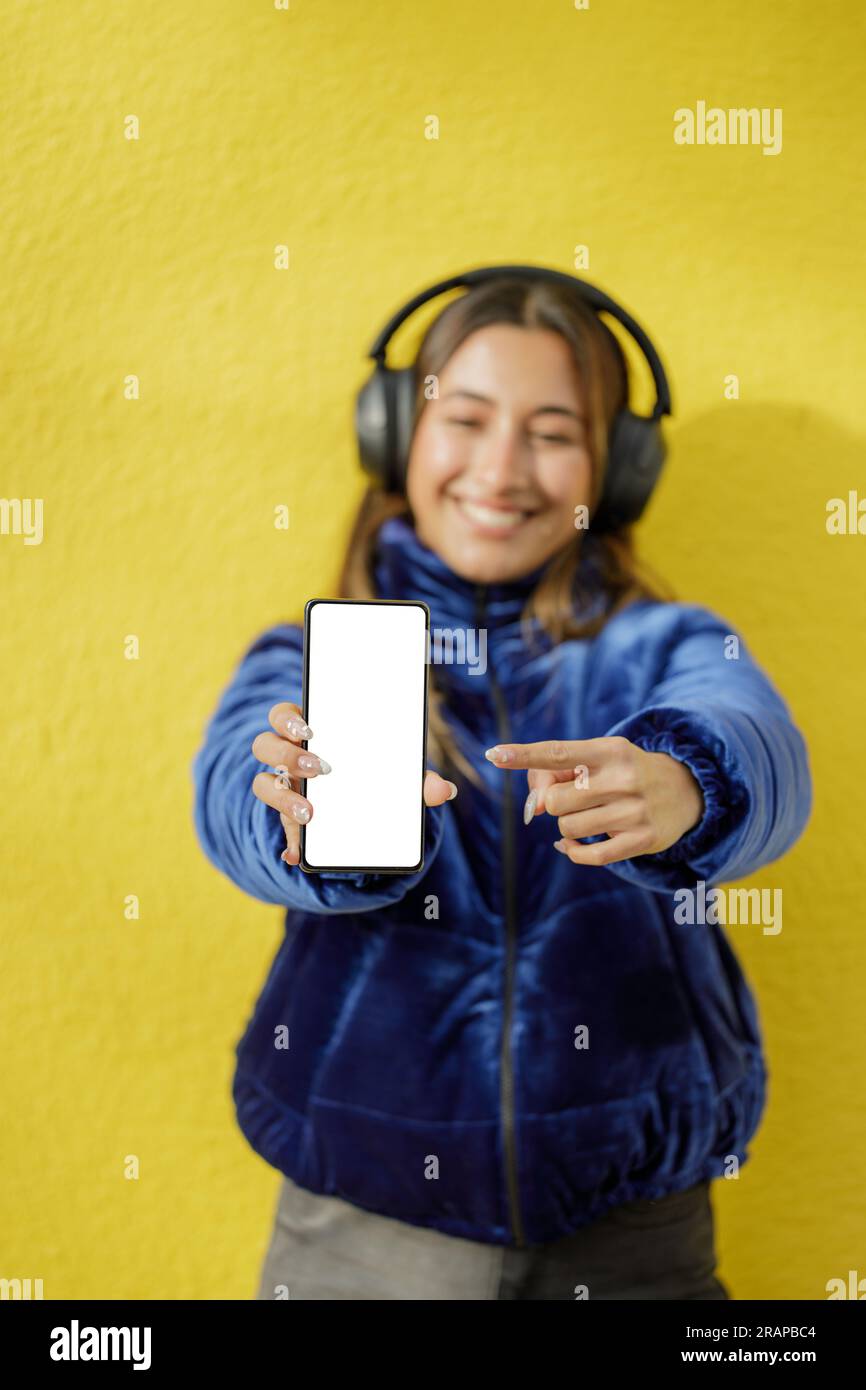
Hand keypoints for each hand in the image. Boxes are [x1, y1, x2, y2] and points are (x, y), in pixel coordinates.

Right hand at [252, 701, 457, 865]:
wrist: (360, 811)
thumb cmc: (370, 776)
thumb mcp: (394, 776)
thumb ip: (417, 781)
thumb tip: (443, 790)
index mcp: (308, 733)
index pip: (283, 715)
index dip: (289, 719)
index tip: (310, 729)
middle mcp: (286, 756)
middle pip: (265, 745)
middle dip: (286, 755)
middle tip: (318, 769)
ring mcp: (282, 788)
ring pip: (262, 784)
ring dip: (281, 797)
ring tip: (309, 813)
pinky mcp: (286, 820)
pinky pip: (279, 829)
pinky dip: (290, 843)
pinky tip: (298, 854)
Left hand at [484, 735, 704, 866]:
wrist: (686, 790)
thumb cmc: (624, 772)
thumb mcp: (599, 759)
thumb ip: (558, 774)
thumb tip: (534, 808)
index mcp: (609, 751)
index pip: (558, 752)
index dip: (524, 755)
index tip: (494, 754)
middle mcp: (623, 778)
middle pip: (555, 800)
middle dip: (554, 802)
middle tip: (575, 797)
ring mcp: (634, 811)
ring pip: (567, 827)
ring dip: (568, 825)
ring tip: (589, 815)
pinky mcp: (641, 840)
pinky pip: (587, 854)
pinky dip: (572, 850)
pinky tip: (571, 844)